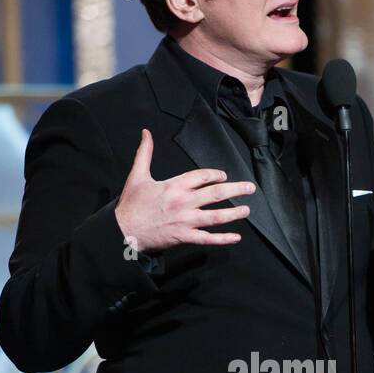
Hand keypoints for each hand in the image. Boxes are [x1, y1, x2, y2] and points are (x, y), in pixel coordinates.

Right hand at [114, 128, 254, 253]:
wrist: (123, 231)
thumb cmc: (131, 205)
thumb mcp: (137, 176)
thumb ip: (145, 153)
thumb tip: (146, 133)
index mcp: (174, 186)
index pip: (202, 176)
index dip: (215, 174)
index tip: (223, 175)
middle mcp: (183, 202)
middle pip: (215, 193)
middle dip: (235, 189)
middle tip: (250, 188)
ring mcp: (185, 221)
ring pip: (215, 216)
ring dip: (234, 213)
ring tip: (247, 209)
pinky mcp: (184, 237)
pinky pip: (207, 238)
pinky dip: (222, 239)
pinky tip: (236, 237)